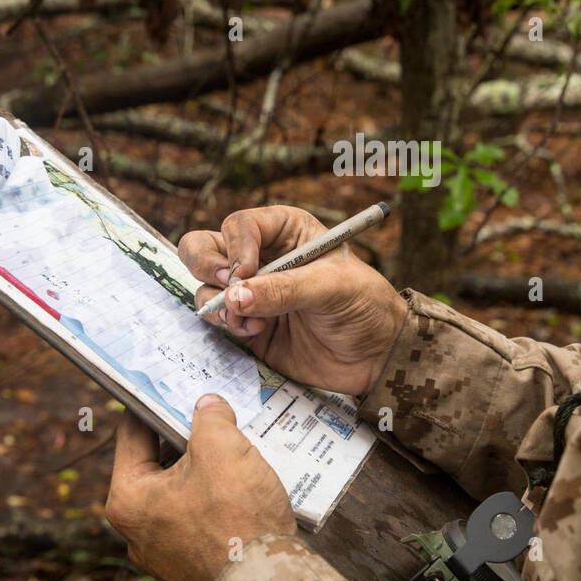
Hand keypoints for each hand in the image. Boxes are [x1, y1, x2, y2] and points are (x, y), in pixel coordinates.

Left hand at [105, 395, 295, 580]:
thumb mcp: (222, 448)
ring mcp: (164, 548)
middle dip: (187, 437)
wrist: (266, 580)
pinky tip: (242, 483)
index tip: (170, 383)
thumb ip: (209, 416)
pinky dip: (217, 496)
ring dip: (205, 467)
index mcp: (128, 499)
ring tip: (234, 447)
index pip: (132, 432)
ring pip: (181, 489)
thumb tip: (207, 405)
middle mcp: (137, 529)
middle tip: (212, 414)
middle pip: (158, 462)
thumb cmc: (237, 520)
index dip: (154, 401)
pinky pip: (199, 514)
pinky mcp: (191, 559)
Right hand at [178, 205, 407, 396]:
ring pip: (205, 284)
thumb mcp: (332, 288)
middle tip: (227, 286)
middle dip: (206, 265)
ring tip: (250, 319)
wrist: (375, 356)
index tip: (245, 272)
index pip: (240, 225)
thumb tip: (234, 295)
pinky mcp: (246, 323)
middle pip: (205, 246)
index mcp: (285, 231)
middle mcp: (262, 255)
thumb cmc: (365, 306)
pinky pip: (216, 317)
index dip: (236, 246)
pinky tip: (255, 332)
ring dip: (218, 302)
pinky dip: (226, 324)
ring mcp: (251, 290)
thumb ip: (283, 290)